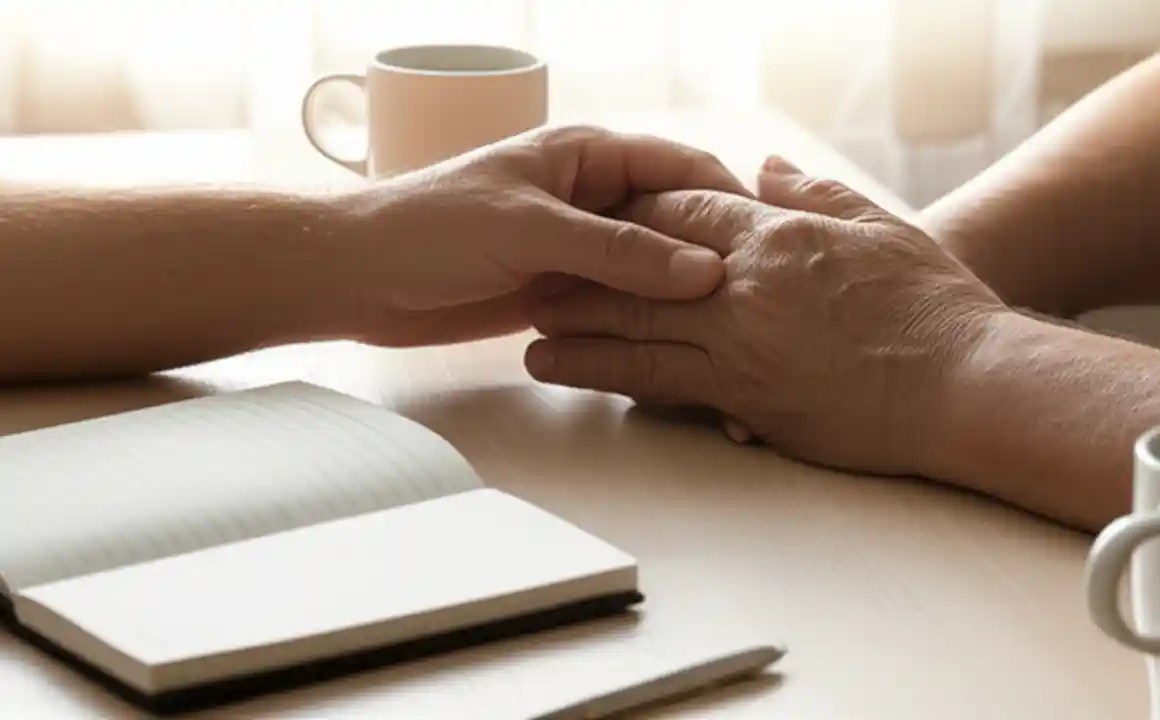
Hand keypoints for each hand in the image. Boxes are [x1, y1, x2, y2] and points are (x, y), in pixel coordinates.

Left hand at [330, 125, 747, 345]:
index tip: (771, 245)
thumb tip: (705, 270)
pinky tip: (680, 354)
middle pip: (676, 222)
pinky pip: (621, 305)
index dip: (731, 201)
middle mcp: (592, 196)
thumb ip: (617, 250)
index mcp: (588, 154)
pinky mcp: (563, 291)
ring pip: (652, 270)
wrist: (358, 278)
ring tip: (734, 340)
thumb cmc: (430, 228)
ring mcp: (579, 247)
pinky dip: (647, 325)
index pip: (683, 165)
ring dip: (685, 301)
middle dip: (716, 260)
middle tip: (760, 305)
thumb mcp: (531, 230)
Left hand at [525, 157, 1007, 477]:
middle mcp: (745, 287)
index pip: (684, 211)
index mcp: (777, 236)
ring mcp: (740, 345)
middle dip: (584, 272)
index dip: (634, 210)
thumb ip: (814, 195)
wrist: (966, 384)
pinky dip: (615, 378)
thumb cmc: (934, 306)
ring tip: (531, 338)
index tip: (597, 213)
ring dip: (579, 333)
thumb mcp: (879, 225)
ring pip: (637, 331)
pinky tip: (582, 379)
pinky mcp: (746, 400)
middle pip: (641, 271)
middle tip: (535, 275)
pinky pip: (665, 385)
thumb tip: (766, 167)